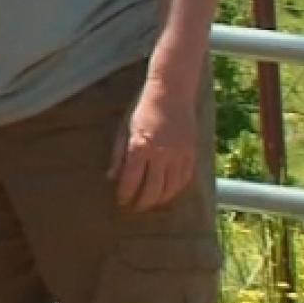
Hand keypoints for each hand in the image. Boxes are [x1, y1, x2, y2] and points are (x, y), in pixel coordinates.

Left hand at [108, 83, 199, 211]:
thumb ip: (118, 155)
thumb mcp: (124, 129)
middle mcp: (161, 154)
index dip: (125, 195)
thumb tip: (111, 177)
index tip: (121, 201)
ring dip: (160, 200)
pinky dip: (176, 189)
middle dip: (142, 202)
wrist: (171, 93)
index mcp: (140, 147)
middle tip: (135, 208)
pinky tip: (168, 193)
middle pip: (152, 190)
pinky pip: (185, 179)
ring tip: (151, 203)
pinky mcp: (192, 153)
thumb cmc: (142, 109)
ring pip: (171, 188)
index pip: (131, 180)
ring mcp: (179, 155)